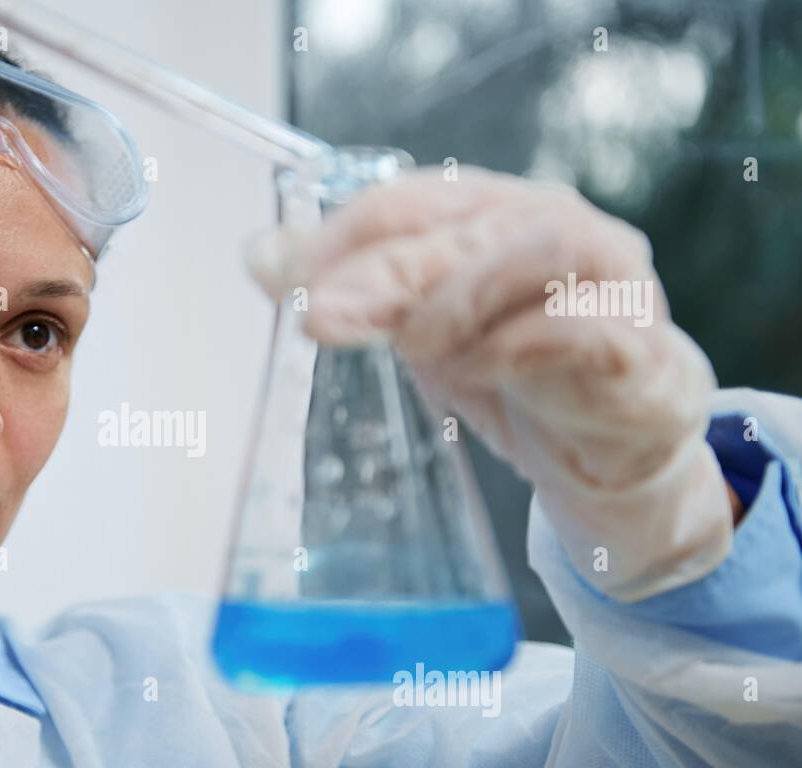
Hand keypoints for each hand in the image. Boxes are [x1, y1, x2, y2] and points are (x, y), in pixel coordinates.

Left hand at [244, 166, 735, 601]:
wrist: (614, 439)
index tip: (279, 279)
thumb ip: (352, 289)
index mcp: (492, 212)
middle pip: (462, 225)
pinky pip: (583, 327)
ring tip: (413, 348)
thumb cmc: (513, 366)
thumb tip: (258, 255)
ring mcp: (607, 281)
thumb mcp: (417, 328)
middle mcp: (552, 228)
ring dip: (459, 297)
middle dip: (381, 270)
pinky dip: (519, 345)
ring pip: (535, 251)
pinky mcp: (639, 346)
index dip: (340, 236)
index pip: (409, 200)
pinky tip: (475, 370)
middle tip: (318, 316)